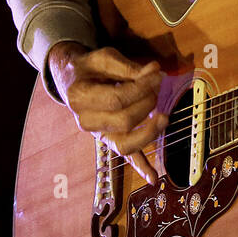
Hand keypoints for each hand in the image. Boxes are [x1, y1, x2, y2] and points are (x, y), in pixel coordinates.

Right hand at [47, 41, 166, 184]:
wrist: (73, 81)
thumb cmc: (90, 68)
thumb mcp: (104, 58)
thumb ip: (128, 67)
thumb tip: (155, 72)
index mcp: (80, 97)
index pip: (116, 98)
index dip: (141, 88)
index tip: (157, 75)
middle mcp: (86, 121)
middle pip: (123, 121)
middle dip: (147, 104)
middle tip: (157, 87)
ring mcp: (98, 134)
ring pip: (125, 144)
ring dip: (149, 133)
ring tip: (164, 118)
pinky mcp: (109, 140)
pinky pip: (125, 156)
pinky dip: (140, 167)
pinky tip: (154, 178)